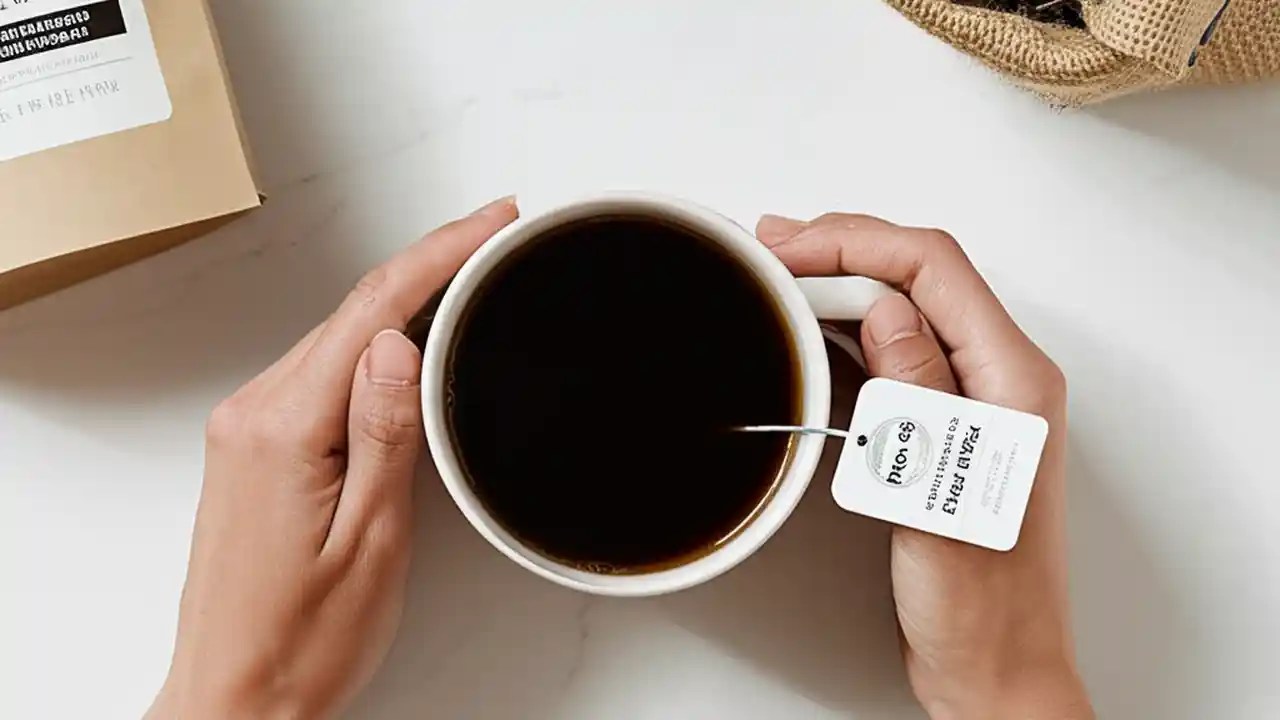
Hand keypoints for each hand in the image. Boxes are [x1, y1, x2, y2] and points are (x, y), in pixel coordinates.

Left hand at [146, 198, 519, 719]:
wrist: (235, 699)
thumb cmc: (302, 641)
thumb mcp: (371, 541)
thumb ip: (384, 433)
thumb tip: (399, 342)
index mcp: (284, 430)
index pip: (372, 312)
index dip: (439, 254)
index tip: (490, 223)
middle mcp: (253, 416)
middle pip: (352, 313)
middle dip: (428, 266)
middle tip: (495, 240)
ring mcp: (247, 429)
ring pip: (337, 338)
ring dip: (401, 304)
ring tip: (466, 282)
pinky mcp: (253, 447)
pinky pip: (320, 372)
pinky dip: (370, 345)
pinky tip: (407, 345)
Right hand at [757, 213, 1093, 719]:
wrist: (995, 666)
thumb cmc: (982, 605)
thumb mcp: (937, 498)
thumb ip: (917, 397)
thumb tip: (888, 312)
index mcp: (1015, 384)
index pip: (936, 270)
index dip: (859, 243)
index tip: (794, 248)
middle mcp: (1001, 380)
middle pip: (923, 275)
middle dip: (847, 248)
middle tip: (774, 246)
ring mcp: (975, 398)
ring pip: (908, 307)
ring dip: (845, 282)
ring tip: (785, 271)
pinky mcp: (948, 422)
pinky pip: (899, 350)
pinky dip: (850, 328)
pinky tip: (815, 328)